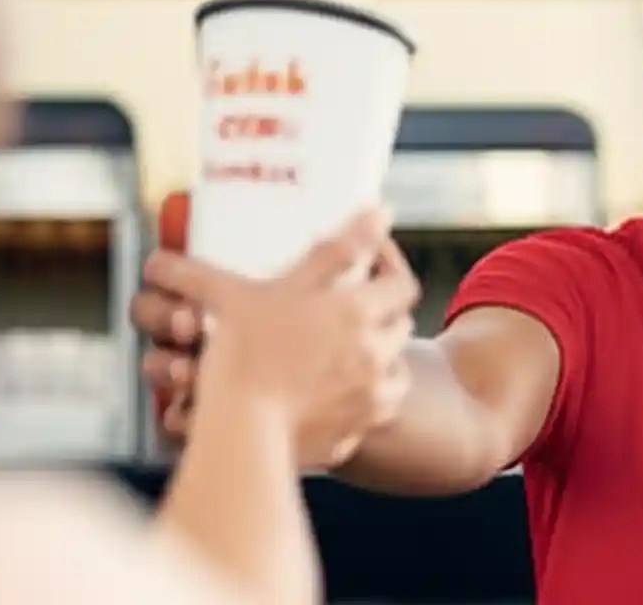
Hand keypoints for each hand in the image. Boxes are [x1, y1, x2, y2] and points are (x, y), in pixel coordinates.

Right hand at [139, 210, 420, 468]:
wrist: (238, 434)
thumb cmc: (246, 354)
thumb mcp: (274, 287)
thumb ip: (332, 248)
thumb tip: (381, 208)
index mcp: (359, 313)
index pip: (403, 283)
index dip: (390, 268)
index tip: (368, 262)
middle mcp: (376, 355)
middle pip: (401, 325)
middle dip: (380, 313)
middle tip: (347, 306)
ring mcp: (370, 399)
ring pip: (394, 370)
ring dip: (377, 357)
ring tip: (342, 350)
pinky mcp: (354, 434)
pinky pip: (372, 412)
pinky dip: (360, 399)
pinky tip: (333, 392)